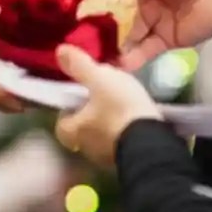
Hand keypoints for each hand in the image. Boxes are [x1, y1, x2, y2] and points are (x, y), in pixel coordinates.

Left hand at [53, 46, 162, 166]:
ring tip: (124, 107)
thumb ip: (80, 66)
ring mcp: (106, 158)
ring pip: (101, 138)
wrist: (151, 141)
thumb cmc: (120, 108)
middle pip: (82, 130)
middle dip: (91, 116)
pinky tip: (136, 120)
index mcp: (73, 131)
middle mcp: (85, 148)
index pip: (61, 122)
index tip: (82, 96)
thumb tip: (59, 51)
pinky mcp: (126, 161)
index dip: (69, 109)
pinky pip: (120, 144)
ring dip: (109, 125)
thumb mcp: (100, 79)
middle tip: (105, 99)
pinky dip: (124, 133)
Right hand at [96, 0, 211, 70]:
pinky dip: (129, 59)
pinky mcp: (164, 39)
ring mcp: (153, 19)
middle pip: (112, 12)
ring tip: (85, 55)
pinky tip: (114, 66)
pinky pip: (142, 51)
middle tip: (68, 33)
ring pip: (124, 35)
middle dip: (93, 22)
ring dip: (107, 44)